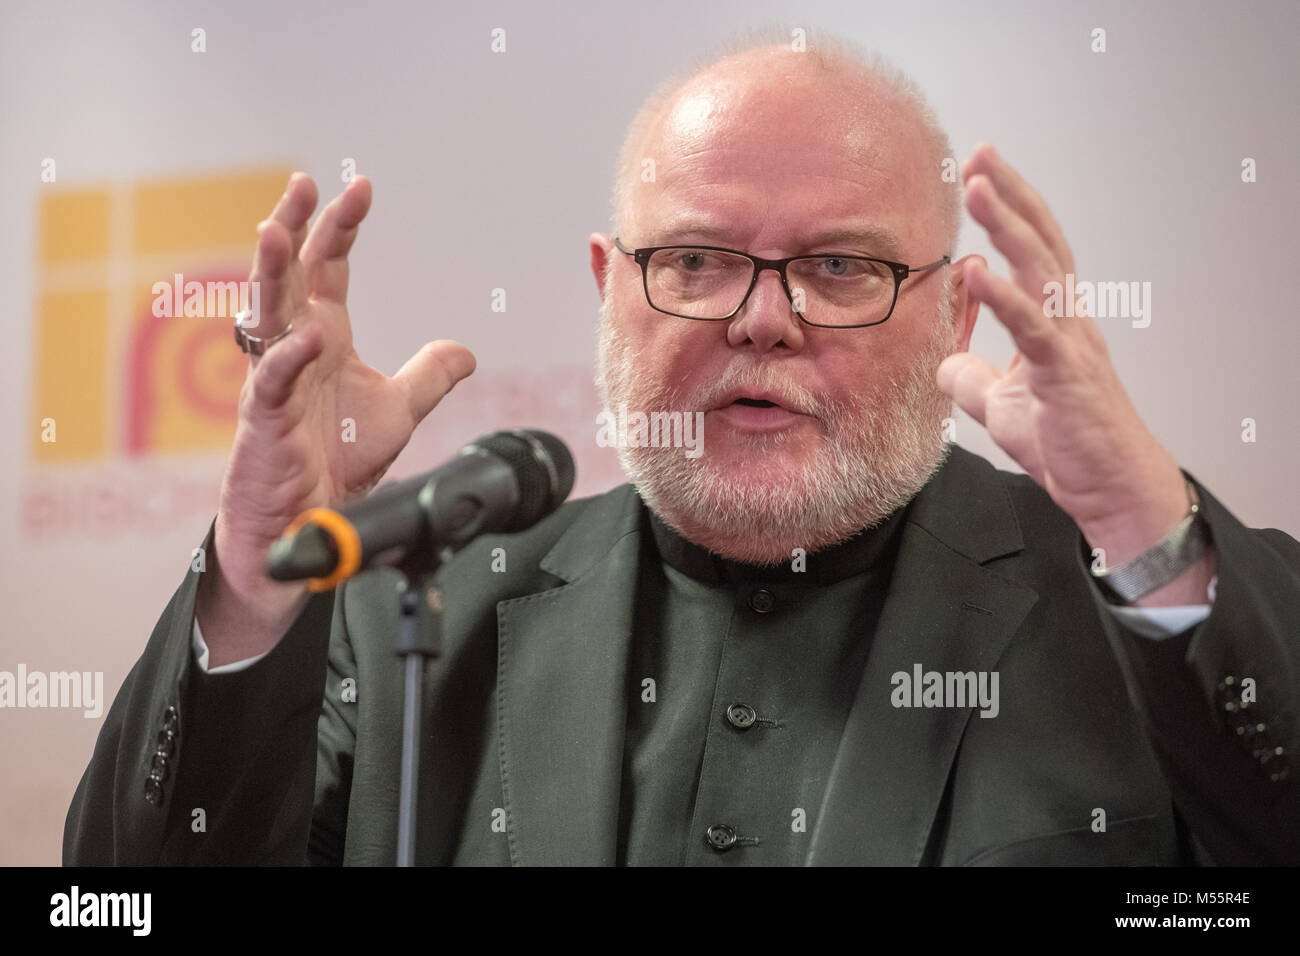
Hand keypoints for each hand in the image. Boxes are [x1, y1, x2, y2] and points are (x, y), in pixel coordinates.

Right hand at [197, 173, 475, 663]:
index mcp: (323, 337)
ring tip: (275, 229)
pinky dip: (290, 358)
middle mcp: (295, 348)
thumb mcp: (399, 411)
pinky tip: (309, 334)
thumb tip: (465, 351)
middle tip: (302, 182)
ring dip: (271, 272)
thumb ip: (428, 377)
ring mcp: (275, 381)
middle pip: (290, 275)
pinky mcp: (265, 421)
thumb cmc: (337, 461)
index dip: (341, 229)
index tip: (360, 188)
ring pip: (265, 315)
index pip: (328, 269)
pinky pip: (274, 383)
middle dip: (295, 226)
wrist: (308, 521)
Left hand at [936, 145, 1211, 604]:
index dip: (1008, 210)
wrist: (1107, 487)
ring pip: (1041, 270)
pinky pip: (1034, 330)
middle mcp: (1068, 319)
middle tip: (980, 153)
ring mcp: (1070, 343)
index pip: (1031, 251)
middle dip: (1010, 195)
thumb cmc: (1065, 443)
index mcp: (1054, 320)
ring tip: (978, 188)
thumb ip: (972, 377)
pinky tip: (978, 274)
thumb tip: (942, 362)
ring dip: (1008, 227)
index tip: (979, 172)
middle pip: (1040, 242)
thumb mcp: (1001, 405)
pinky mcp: (1066, 376)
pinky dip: (1006, 299)